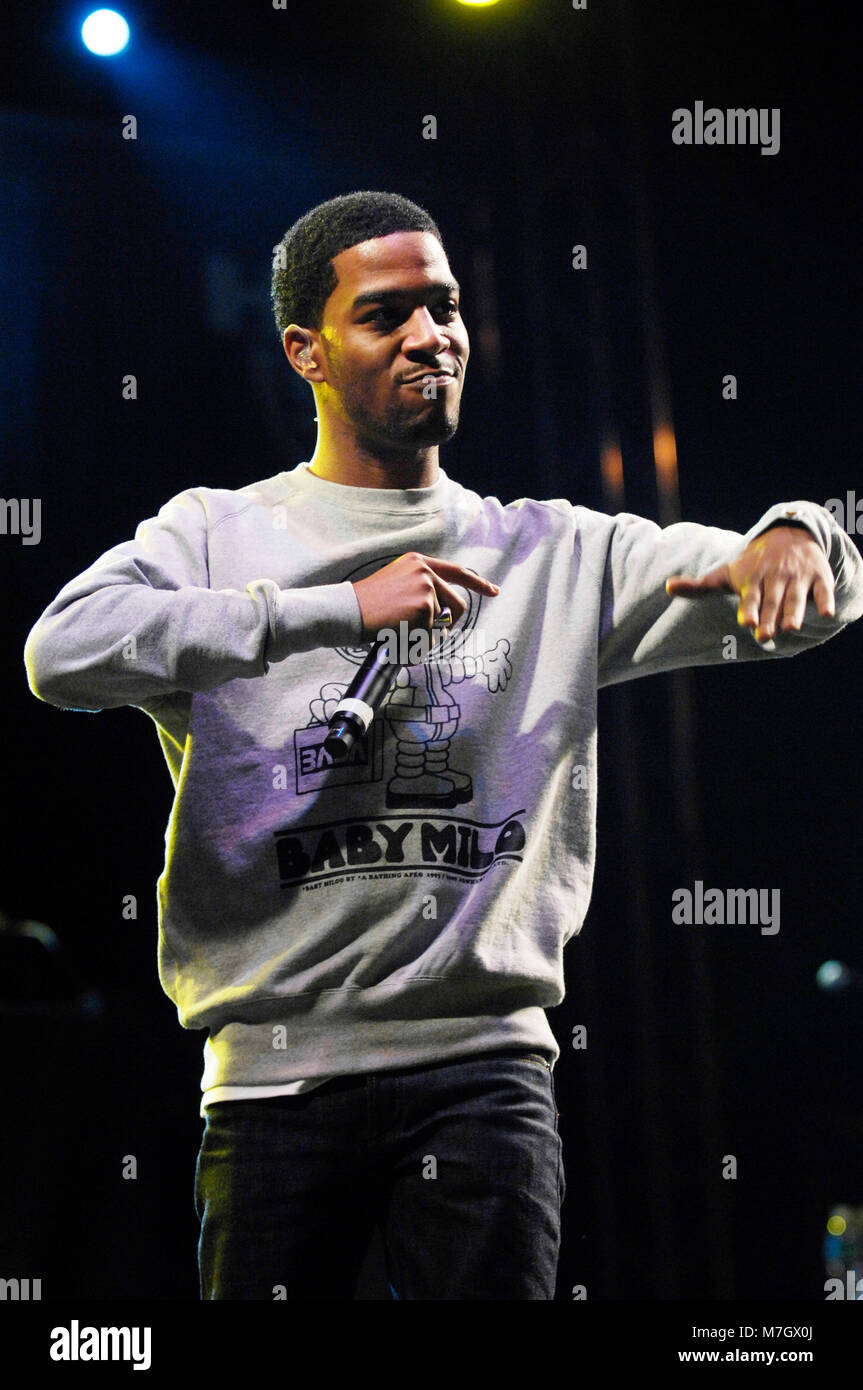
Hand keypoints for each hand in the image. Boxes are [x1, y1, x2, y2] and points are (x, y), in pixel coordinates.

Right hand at [352, 552, 499, 638]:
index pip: (457, 571)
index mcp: (418, 562)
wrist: (345, 610)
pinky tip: (397, 637)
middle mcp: (425, 570)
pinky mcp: (425, 606)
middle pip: (458, 606)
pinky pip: (431, 636)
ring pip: (444, 624)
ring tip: (400, 632)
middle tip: (419, 633)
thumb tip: (445, 612)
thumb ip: (420, 588)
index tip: (494, 591)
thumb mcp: (396, 584)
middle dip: (445, 625)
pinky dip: (417, 643)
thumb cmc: (366, 605)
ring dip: (426, 636)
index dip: (478, 583)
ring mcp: (426, 587)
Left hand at [665, 525, 835, 641]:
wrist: (788, 534)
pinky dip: (825, 600)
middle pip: (772, 601)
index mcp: (752, 581)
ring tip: (790, 628)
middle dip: (769, 617)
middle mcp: (774, 579)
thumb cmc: (751, 564)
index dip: (749, 609)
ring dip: (794, 611)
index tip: (747, 622)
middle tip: (766, 635)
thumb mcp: (725, 573)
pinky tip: (826, 613)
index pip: (750, 598)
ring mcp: (797, 577)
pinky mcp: (819, 576)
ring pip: (796, 597)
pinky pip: (823, 589)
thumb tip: (667, 587)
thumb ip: (699, 587)